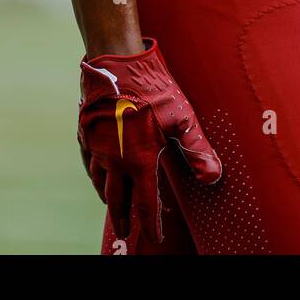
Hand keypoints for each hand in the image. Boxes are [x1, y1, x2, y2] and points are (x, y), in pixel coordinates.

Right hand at [77, 37, 221, 242]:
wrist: (116, 62)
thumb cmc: (152, 88)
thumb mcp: (182, 118)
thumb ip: (197, 150)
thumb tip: (214, 177)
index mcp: (139, 160)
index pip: (145, 203)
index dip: (151, 223)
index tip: (154, 238)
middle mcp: (115, 159)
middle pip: (117, 199)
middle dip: (123, 218)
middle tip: (125, 232)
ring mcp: (97, 147)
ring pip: (100, 181)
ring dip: (107, 197)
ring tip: (111, 205)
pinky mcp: (86, 132)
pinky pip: (87, 161)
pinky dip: (92, 173)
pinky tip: (95, 173)